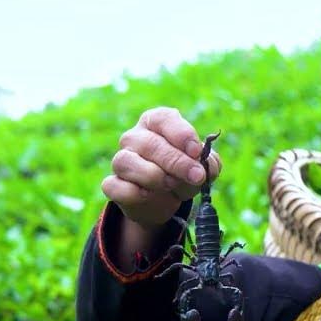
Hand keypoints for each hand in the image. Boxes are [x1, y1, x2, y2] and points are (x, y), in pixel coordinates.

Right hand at [102, 106, 222, 228]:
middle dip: (176, 162)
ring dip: (154, 176)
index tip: (196, 151)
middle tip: (196, 176)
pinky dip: (133, 193)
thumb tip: (203, 167)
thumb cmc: (182, 174)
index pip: (163, 119)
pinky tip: (148, 195)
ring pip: (126, 162)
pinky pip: (114, 186)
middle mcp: (135, 137)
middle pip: (149, 144)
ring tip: (171, 185)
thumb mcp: (202, 167)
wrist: (164, 202)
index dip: (181, 134)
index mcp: (157, 123)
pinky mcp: (113, 184)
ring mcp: (120, 160)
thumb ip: (207, 164)